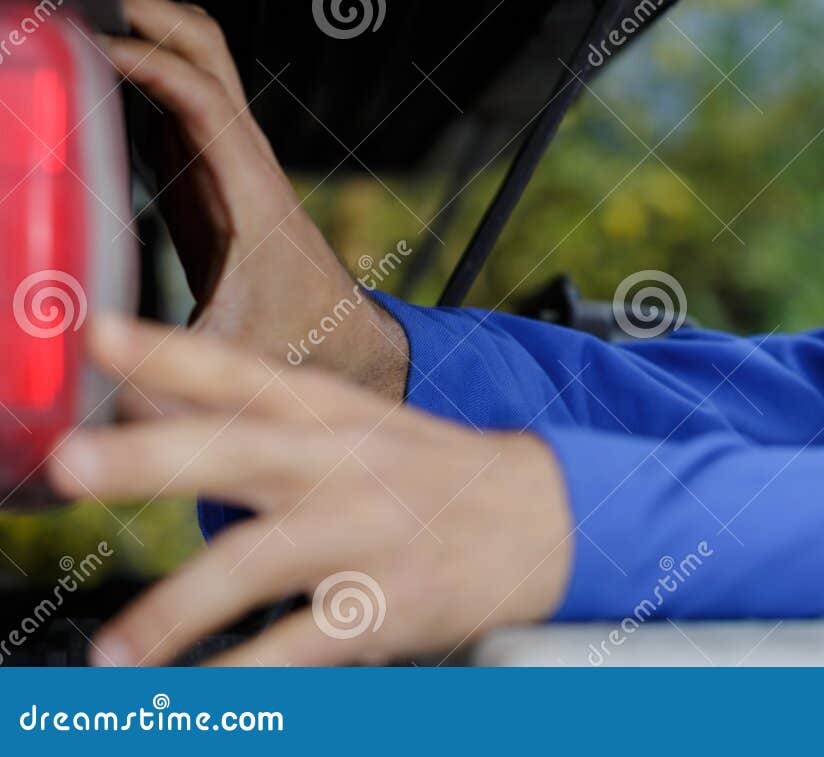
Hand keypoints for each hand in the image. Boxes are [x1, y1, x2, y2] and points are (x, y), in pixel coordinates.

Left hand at [49, 316, 574, 665]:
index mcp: (325, 412)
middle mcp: (339, 462)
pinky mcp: (390, 602)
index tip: (94, 332)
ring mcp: (366, 532)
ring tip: (112, 655)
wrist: (545, 517)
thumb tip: (138, 386)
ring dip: (178, 608)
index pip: (237, 369)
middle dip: (150, 456)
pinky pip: (308, 644)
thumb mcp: (347, 421)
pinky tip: (206, 699)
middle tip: (70, 463)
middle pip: (237, 450)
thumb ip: (244, 409)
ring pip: (260, 561)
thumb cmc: (427, 470)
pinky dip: (252, 676)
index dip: (165, 348)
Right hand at [102, 0, 408, 397]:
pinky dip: (137, 78)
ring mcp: (227, 166)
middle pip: (206, 54)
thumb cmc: (302, 345)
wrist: (345, 348)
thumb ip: (161, 367)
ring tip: (77, 24)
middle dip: (148, 13)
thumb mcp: (227, 361)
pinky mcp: (208, 181)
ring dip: (145, 36)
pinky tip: (90, 82)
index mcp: (251, 193)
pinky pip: (174, 108)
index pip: (203, 97)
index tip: (90, 45)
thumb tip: (89, 368)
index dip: (147, 61)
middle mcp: (244, 165)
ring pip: (195, 70)